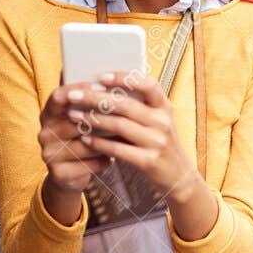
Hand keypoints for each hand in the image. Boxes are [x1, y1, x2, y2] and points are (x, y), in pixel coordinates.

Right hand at [37, 82, 112, 221]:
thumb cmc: (80, 140)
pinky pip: (88, 164)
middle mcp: (45, 132)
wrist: (69, 176)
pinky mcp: (59, 173)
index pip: (58, 96)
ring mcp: (49, 154)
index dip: (79, 91)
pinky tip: (113, 157)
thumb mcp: (80, 121)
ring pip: (85, 144)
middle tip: (125, 115)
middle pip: (74, 121)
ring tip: (125, 138)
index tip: (101, 88)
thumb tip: (114, 83)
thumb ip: (89, 104)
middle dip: (101, 118)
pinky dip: (104, 160)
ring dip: (107, 141)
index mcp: (48, 114)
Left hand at [64, 71, 205, 203]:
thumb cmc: (159, 143)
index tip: (101, 76)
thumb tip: (102, 89)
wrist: (178, 176)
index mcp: (163, 107)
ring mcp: (157, 142)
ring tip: (74, 115)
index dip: (124, 78)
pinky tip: (85, 138)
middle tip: (74, 95)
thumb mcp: (156, 121)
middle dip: (95, 98)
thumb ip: (138, 106)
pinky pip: (118, 149)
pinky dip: (99, 143)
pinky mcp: (149, 161)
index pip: (147, 84)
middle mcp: (162, 122)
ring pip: (119, 125)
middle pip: (125, 104)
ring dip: (93, 119)